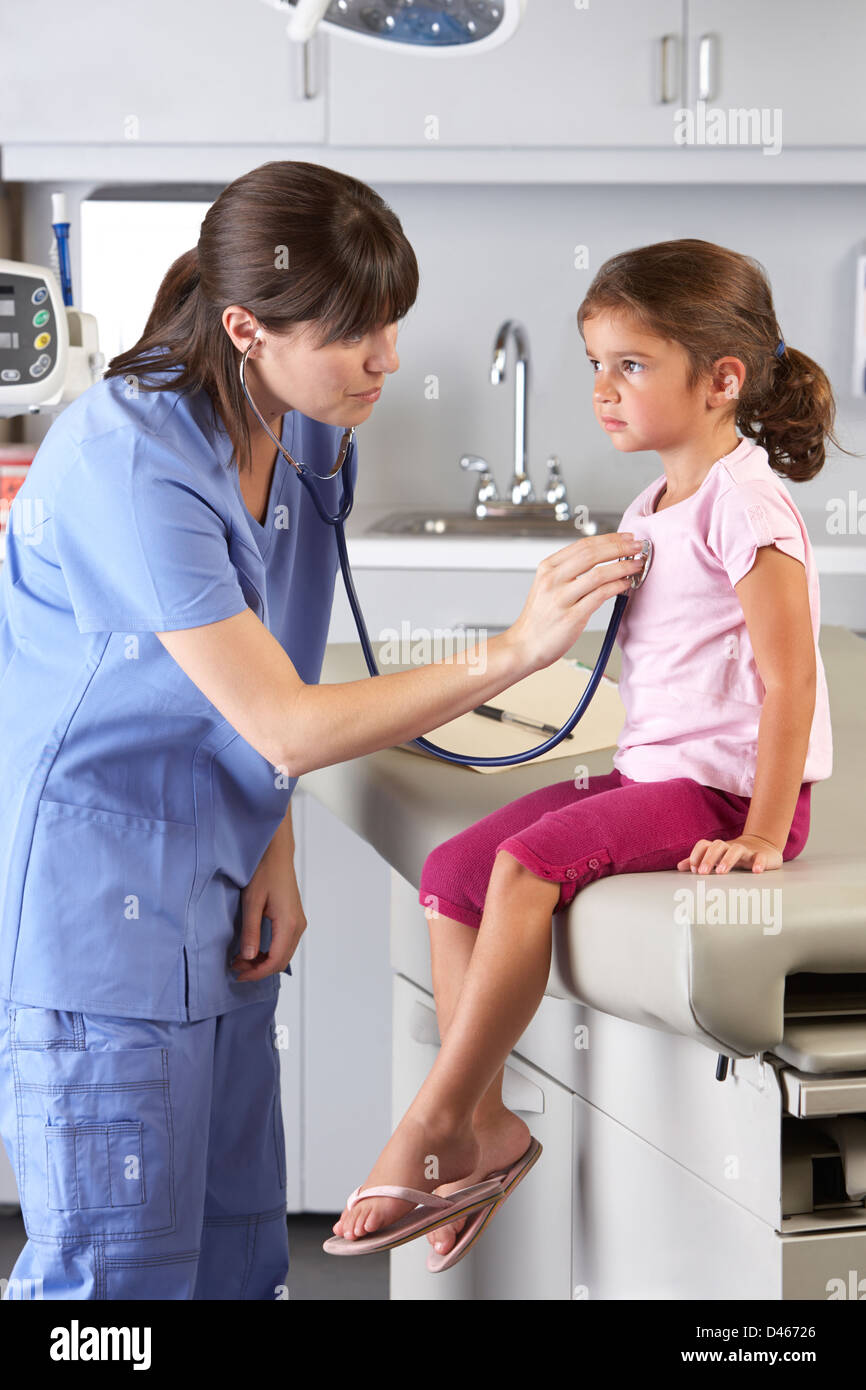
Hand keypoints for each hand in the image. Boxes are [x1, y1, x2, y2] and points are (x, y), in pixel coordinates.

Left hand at [230, 835, 306, 981]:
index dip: (256, 972)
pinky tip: (253, 949)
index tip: (238, 974)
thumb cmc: (264, 872)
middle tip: (236, 966)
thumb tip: (248, 957)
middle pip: (281, 961)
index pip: (275, 960)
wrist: (277, 855)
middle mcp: (298, 926)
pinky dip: (269, 952)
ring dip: (264, 962)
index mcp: (289, 923)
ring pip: (284, 955)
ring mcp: (298, 923)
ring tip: (241, 959)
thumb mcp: (252, 902)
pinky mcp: (295, 919)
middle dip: (258, 969)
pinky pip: (285, 945)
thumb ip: (251, 931)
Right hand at [507, 532, 646, 673]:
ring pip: (598, 574)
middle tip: (638, 546)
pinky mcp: (571, 617)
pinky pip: (600, 596)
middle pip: (592, 554)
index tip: (626, 537)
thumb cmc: (540, 619)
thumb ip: (570, 571)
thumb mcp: (548, 586)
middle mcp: (552, 580)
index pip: (583, 545)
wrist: (524, 645)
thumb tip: (603, 558)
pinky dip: (617, 586)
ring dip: (623, 566)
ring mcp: (561, 598)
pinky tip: (626, 584)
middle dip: (619, 547)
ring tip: (637, 564)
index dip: (609, 539)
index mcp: (548, 568)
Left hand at [677, 834, 783, 875]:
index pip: (703, 845)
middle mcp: (730, 847)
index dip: (696, 855)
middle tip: (702, 873)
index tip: (693, 871)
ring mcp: (747, 851)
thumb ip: (698, 862)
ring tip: (721, 872)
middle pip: (718, 845)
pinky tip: (756, 871)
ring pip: (736, 849)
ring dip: (728, 859)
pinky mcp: (762, 856)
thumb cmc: (733, 856)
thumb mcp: (716, 858)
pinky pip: (761, 857)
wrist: (762, 847)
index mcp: (718, 848)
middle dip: (708, 858)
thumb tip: (679, 867)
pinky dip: (759, 863)